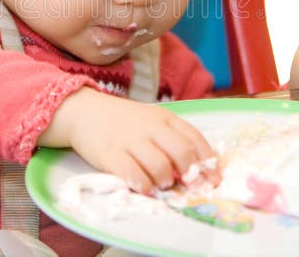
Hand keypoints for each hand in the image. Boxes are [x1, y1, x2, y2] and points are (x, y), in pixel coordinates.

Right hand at [39, 87, 219, 193]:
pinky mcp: (111, 154)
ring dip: (166, 181)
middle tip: (186, 185)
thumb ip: (172, 138)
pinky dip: (143, 186)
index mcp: (164, 118)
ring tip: (161, 183)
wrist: (84, 112)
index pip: (194, 138)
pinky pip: (134, 175)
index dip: (208, 162)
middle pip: (182, 154)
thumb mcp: (152, 121)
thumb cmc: (123, 121)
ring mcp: (130, 140)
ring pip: (160, 167)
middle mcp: (150, 127)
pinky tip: (143, 187)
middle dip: (190, 174)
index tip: (214, 179)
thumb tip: (195, 168)